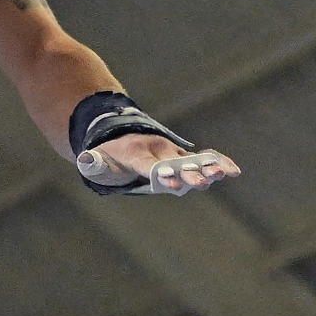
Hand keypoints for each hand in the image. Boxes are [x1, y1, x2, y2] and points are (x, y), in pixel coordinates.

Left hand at [80, 133, 237, 192]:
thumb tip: (82, 158)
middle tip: (203, 182)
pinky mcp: (182, 157)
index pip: (149, 165)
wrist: (119, 131)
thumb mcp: (95, 158)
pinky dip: (216, 162)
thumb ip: (90, 160)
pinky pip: (202, 158)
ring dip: (208, 168)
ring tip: (225, 174)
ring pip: (192, 161)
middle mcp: (158, 151)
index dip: (161, 174)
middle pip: (176, 164)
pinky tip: (233, 170)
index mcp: (137, 153)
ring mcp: (172, 153)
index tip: (173, 184)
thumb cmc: (107, 153)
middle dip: (189, 174)